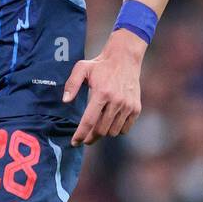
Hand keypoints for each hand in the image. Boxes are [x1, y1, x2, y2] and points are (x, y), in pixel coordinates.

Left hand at [62, 30, 144, 145]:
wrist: (124, 58)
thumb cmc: (100, 65)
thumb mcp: (82, 68)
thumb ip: (71, 84)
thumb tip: (65, 101)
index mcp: (102, 93)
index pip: (89, 121)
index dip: (80, 135)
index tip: (75, 143)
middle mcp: (116, 101)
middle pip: (101, 130)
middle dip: (91, 137)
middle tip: (85, 137)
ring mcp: (128, 105)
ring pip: (113, 132)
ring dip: (104, 133)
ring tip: (98, 125)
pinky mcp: (136, 108)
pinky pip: (125, 129)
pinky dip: (117, 129)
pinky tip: (110, 122)